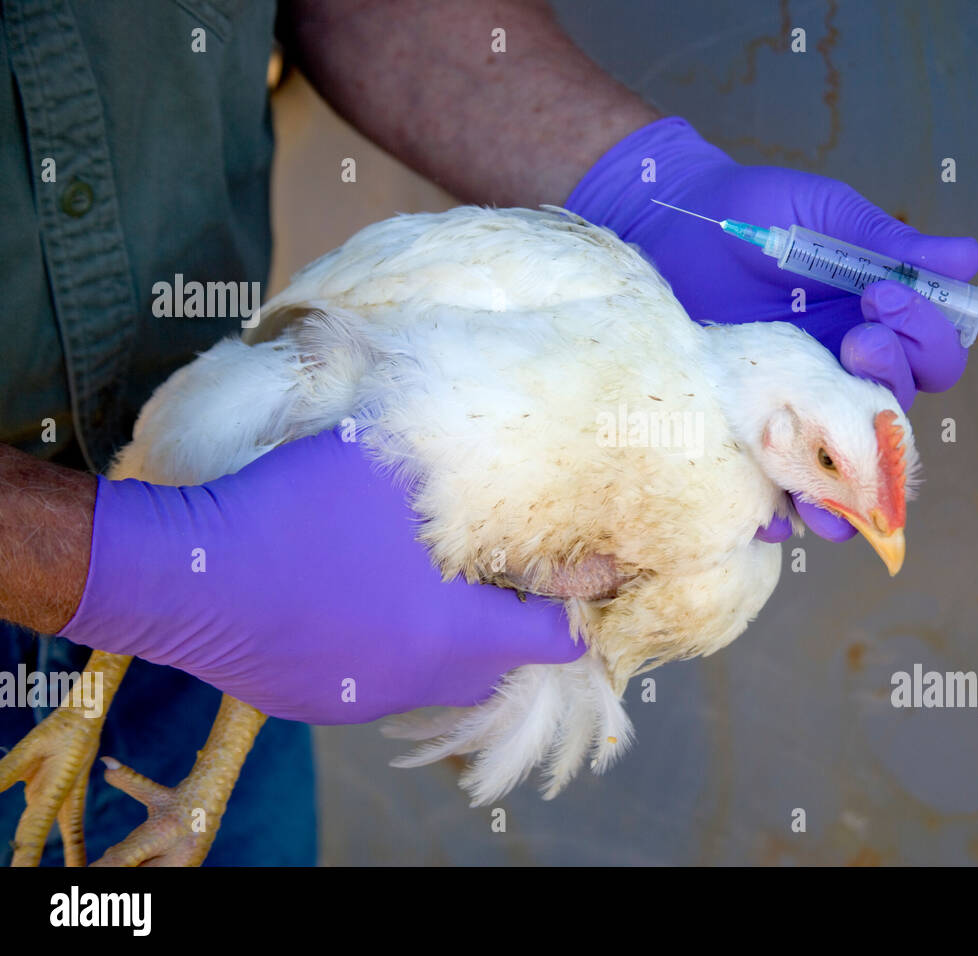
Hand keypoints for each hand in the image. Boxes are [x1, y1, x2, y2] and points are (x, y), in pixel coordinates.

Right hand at [59, 428, 582, 723]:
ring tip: (422, 582)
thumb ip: (460, 470)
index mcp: (454, 632)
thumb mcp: (389, 466)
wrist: (184, 572)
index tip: (571, 575)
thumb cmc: (297, 511)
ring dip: (448, 639)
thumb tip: (508, 458)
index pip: (553, 641)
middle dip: (511, 627)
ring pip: (436, 677)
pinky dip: (388, 648)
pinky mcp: (316, 703)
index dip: (571, 607)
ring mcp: (364, 698)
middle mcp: (418, 678)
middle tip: (497, 574)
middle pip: (498, 667)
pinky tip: (356, 599)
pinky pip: (379, 682)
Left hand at [568, 117, 977, 541]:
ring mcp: (799, 408)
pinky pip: (779, 488)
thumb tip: (965, 256)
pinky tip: (778, 511)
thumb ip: (886, 241)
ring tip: (835, 457)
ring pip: (849, 468)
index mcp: (879, 326)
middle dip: (889, 382)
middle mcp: (846, 376)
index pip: (934, 358)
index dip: (925, 335)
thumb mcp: (824, 215)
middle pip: (899, 415)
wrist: (672, 226)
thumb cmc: (753, 213)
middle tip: (856, 338)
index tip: (882, 294)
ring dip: (852, 474)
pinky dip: (785, 510)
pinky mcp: (752, 430)